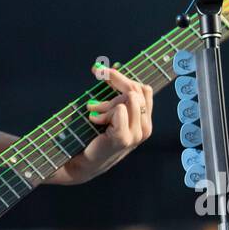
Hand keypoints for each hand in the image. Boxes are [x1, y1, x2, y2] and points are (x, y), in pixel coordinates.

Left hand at [57, 62, 152, 184]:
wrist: (82, 162)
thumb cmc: (94, 135)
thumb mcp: (109, 112)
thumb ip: (116, 94)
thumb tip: (112, 66)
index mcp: (145, 120)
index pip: (143, 89)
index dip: (122, 77)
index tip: (102, 72)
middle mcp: (146, 128)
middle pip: (136, 90)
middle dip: (114, 81)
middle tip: (96, 76)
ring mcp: (137, 134)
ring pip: (128, 98)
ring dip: (106, 101)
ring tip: (94, 111)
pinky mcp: (124, 138)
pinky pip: (118, 110)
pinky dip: (103, 112)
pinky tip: (94, 120)